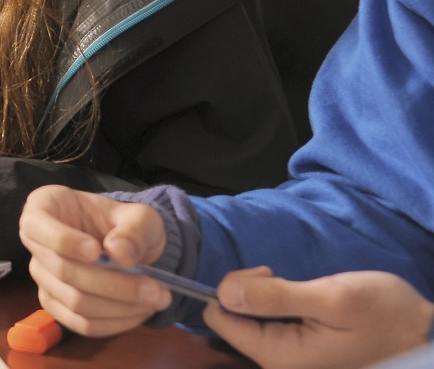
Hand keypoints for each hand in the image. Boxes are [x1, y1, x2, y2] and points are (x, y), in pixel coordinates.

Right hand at [18, 184, 171, 335]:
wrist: (127, 247)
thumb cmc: (122, 224)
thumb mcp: (140, 217)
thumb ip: (133, 230)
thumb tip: (119, 253)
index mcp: (43, 207)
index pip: (37, 226)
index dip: (63, 241)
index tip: (97, 251)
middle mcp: (34, 243)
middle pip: (63, 270)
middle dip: (113, 283)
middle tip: (156, 288)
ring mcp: (42, 277)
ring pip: (74, 301)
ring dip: (119, 306)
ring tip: (156, 299)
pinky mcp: (55, 305)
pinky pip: (81, 323)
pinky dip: (114, 323)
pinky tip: (139, 313)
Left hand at [204, 268, 433, 368]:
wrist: (420, 332)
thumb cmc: (382, 314)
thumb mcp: (333, 299)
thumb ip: (276, 296)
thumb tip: (223, 292)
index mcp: (280, 357)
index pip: (221, 319)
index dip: (234, 288)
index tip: (269, 274)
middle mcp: (279, 363)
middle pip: (232, 318)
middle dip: (252, 290)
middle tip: (284, 276)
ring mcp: (289, 357)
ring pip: (249, 317)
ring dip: (266, 295)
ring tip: (301, 289)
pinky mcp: (298, 349)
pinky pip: (269, 322)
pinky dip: (278, 303)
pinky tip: (302, 298)